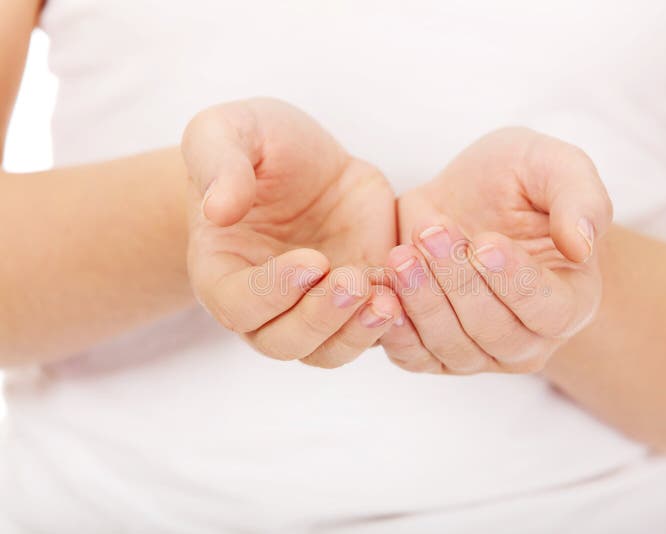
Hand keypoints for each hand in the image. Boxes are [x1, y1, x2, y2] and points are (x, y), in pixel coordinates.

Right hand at [182, 98, 400, 367]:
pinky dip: (392, 319)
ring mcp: (314, 305)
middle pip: (285, 342)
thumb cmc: (254, 144)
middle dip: (321, 320)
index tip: (311, 260)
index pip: (239, 305)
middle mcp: (265, 303)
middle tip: (354, 281)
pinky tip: (414, 289)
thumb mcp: (226, 132)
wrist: (304, 155)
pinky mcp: (359, 295)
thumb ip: (219, 164)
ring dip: (357, 333)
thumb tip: (218, 210)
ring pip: (329, 349)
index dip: (274, 292)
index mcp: (221, 271)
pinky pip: (372, 327)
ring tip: (388, 301)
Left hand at [380, 128, 612, 373]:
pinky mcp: (434, 353)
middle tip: (431, 234)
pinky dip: (393, 327)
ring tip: (400, 254)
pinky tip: (381, 288)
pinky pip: (413, 356)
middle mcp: (530, 339)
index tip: (484, 242)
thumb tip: (582, 244)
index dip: (516, 281)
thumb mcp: (554, 167)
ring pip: (451, 346)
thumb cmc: (519, 183)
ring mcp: (480, 353)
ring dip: (423, 301)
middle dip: (458, 283)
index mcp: (571, 300)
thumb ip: (581, 198)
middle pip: (494, 331)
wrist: (469, 199)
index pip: (549, 309)